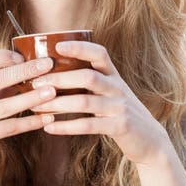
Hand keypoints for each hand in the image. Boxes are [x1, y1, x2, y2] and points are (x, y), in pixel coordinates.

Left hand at [31, 40, 170, 166]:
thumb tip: (52, 74)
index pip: (99, 54)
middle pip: (88, 77)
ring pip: (85, 102)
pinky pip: (88, 125)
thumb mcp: (110, 93)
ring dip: (58, 104)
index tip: (58, 46)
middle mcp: (118, 88)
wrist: (150, 140)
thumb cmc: (119, 113)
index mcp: (114, 76)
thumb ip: (90, 82)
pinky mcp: (120, 127)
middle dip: (60, 79)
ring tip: (36, 107)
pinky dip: (66, 126)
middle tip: (35, 83)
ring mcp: (120, 107)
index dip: (80, 48)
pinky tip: (49, 127)